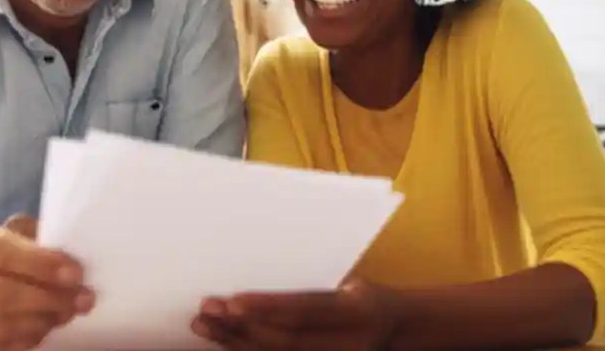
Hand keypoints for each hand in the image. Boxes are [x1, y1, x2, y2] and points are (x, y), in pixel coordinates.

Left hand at [192, 279, 397, 350]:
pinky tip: (224, 341)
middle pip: (287, 339)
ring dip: (236, 342)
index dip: (268, 308)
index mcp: (359, 310)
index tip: (232, 302)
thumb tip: (262, 262)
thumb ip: (318, 282)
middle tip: (207, 311)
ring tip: (203, 325)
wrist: (401, 328)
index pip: (307, 310)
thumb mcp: (355, 281)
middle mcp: (350, 341)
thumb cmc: (368, 294)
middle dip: (243, 327)